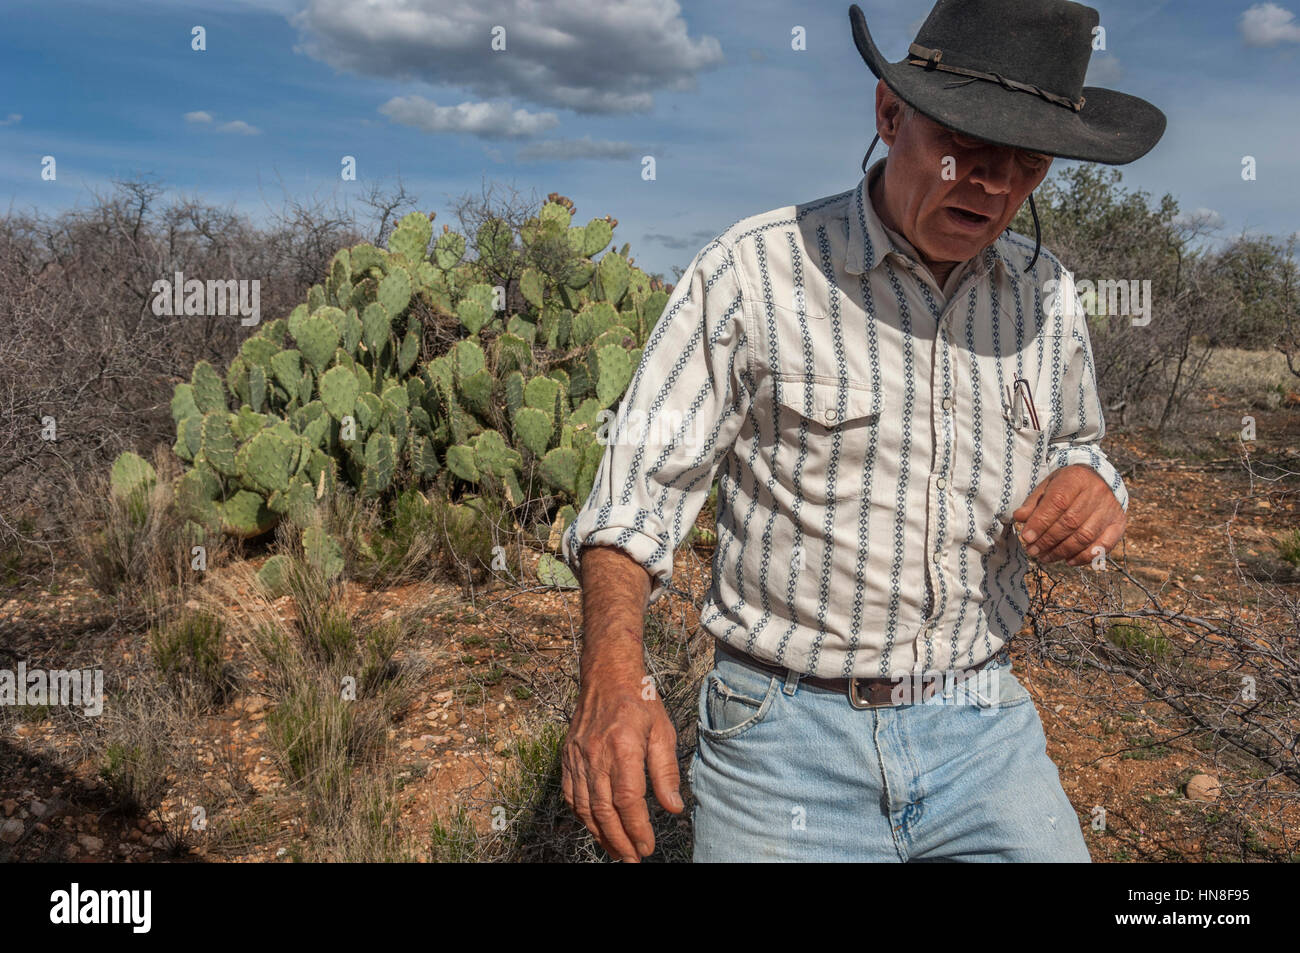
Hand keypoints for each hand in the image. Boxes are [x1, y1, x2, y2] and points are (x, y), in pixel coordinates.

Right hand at [561, 670, 683, 861]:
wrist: (606, 674)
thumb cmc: (639, 701)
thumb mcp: (663, 731)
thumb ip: (665, 771)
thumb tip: (673, 808)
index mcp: (622, 746)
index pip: (627, 799)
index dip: (637, 828)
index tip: (647, 847)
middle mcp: (595, 754)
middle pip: (603, 809)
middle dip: (619, 840)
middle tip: (633, 859)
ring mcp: (577, 756)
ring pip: (584, 806)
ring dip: (600, 834)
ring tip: (617, 852)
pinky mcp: (568, 756)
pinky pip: (570, 794)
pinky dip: (581, 816)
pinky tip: (595, 827)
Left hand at [1011, 464, 1125, 566]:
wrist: (1099, 478)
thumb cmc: (1068, 484)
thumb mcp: (1048, 485)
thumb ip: (1034, 503)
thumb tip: (1019, 518)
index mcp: (1076, 479)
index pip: (1057, 502)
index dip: (1041, 522)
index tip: (1026, 537)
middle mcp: (1096, 493)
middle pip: (1071, 522)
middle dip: (1048, 540)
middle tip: (1033, 551)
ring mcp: (1110, 509)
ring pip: (1085, 536)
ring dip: (1062, 551)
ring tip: (1045, 557)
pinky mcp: (1118, 524)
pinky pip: (1104, 545)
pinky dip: (1085, 557)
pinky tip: (1068, 561)